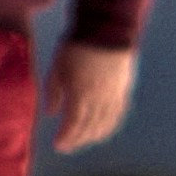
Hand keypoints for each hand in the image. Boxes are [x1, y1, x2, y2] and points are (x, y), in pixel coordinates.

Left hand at [48, 38, 136, 152]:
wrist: (106, 29)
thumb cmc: (75, 47)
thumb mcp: (57, 68)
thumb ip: (53, 92)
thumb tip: (51, 113)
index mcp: (80, 93)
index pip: (74, 123)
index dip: (67, 137)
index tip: (59, 146)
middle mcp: (99, 98)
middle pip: (90, 126)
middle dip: (78, 139)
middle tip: (68, 146)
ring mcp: (114, 94)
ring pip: (106, 122)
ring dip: (94, 135)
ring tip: (84, 140)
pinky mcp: (124, 88)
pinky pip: (119, 112)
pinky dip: (111, 124)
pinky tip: (104, 129)